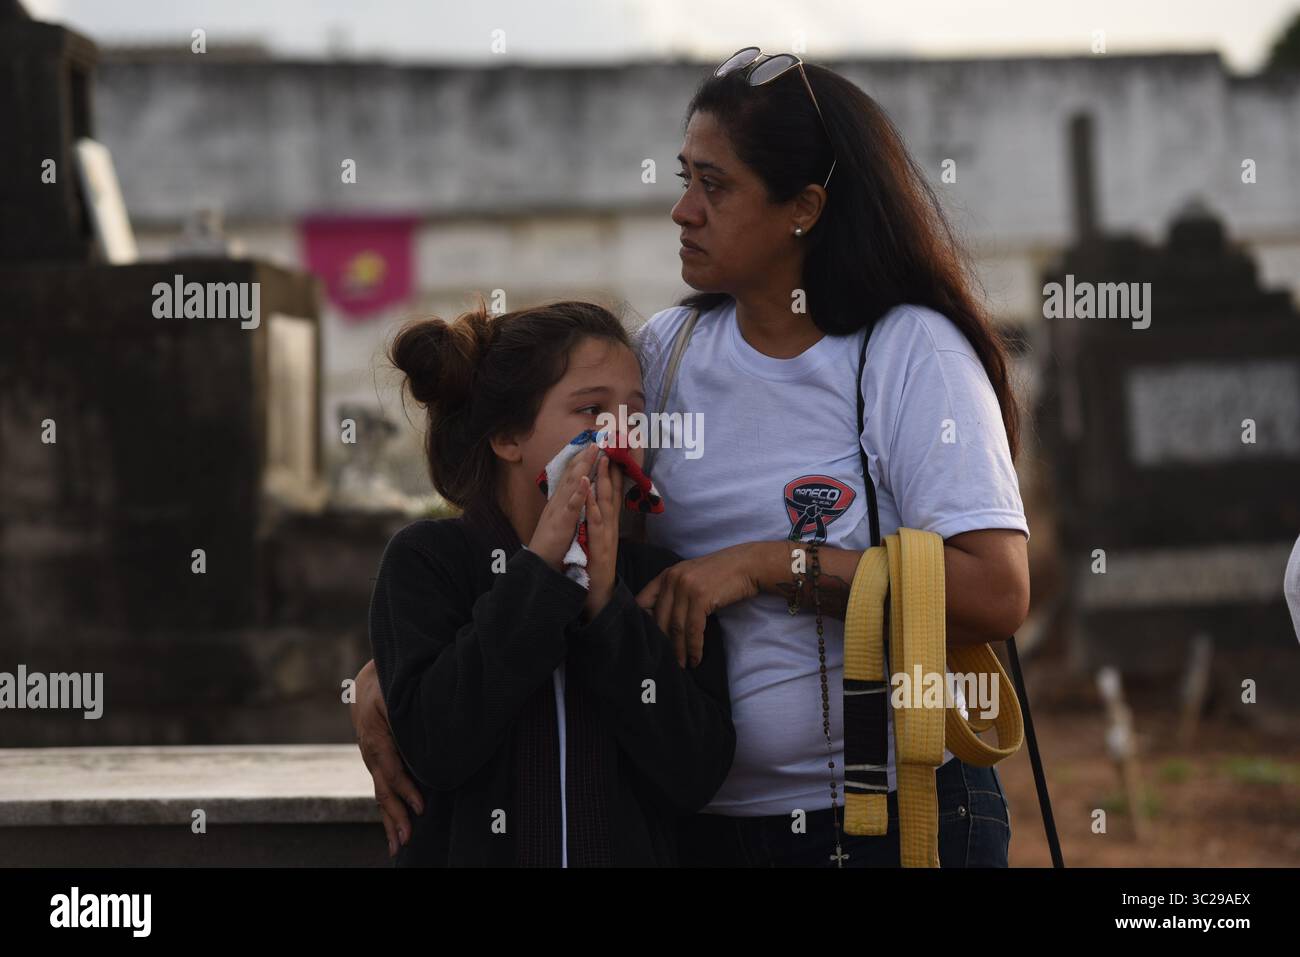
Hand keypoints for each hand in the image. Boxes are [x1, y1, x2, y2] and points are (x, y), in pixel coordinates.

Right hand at [350, 659, 423, 857]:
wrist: (368, 679)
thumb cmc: (387, 683)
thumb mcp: (394, 693)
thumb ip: (406, 713)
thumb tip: (423, 733)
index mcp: (375, 738)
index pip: (392, 772)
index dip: (407, 791)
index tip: (422, 808)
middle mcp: (370, 754)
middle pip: (383, 791)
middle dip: (395, 818)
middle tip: (405, 842)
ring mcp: (371, 759)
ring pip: (381, 794)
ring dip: (390, 820)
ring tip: (397, 846)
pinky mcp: (377, 761)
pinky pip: (382, 788)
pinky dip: (389, 808)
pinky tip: (395, 825)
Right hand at [528, 444, 598, 570]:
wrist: (539, 561)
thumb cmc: (552, 541)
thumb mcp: (561, 517)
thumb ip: (568, 503)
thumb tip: (577, 490)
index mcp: (561, 499)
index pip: (573, 474)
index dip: (583, 457)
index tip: (595, 442)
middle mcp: (559, 499)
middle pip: (573, 472)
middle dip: (585, 454)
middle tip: (598, 435)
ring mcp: (559, 509)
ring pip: (572, 483)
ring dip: (583, 465)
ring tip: (594, 448)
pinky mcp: (561, 522)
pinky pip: (571, 505)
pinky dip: (578, 492)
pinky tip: (586, 480)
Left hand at [582, 454, 619, 619]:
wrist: (599, 595)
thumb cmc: (596, 566)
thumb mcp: (599, 539)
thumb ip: (600, 520)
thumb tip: (599, 503)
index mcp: (607, 522)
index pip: (611, 491)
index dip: (612, 469)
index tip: (612, 448)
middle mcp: (610, 526)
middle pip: (612, 492)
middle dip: (611, 467)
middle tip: (612, 443)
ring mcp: (606, 536)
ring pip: (606, 504)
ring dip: (605, 481)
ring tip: (603, 460)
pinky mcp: (599, 548)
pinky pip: (595, 524)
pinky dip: (593, 507)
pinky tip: (591, 493)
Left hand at [635, 543, 761, 667]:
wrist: (748, 565)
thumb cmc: (721, 575)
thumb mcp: (691, 578)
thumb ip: (674, 594)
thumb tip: (662, 624)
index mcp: (666, 575)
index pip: (641, 602)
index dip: (643, 625)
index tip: (649, 643)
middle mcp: (672, 579)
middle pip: (659, 619)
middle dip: (663, 644)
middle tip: (667, 663)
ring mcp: (685, 586)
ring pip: (676, 627)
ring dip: (679, 651)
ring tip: (682, 666)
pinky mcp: (700, 596)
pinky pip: (693, 629)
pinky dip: (694, 648)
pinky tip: (696, 658)